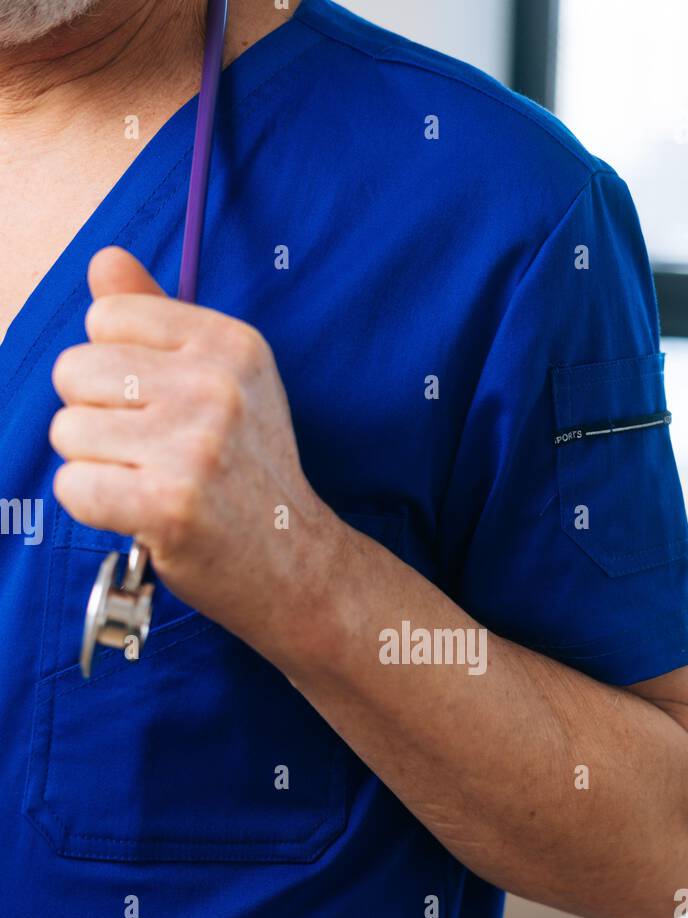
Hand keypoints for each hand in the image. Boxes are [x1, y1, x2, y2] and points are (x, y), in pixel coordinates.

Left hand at [51, 246, 338, 667]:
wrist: (296, 563)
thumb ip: (157, 318)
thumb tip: (103, 260)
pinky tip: (137, 514)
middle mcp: (215, 387)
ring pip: (67, 431)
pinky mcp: (168, 505)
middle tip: (148, 453)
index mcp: (229, 344)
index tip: (155, 405)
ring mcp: (193, 447)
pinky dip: (92, 508)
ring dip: (94, 466)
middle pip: (74, 371)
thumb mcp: (223, 380)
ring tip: (147, 483)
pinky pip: (72, 487)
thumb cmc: (248, 472)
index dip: (113, 365)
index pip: (105, 317)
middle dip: (95, 416)